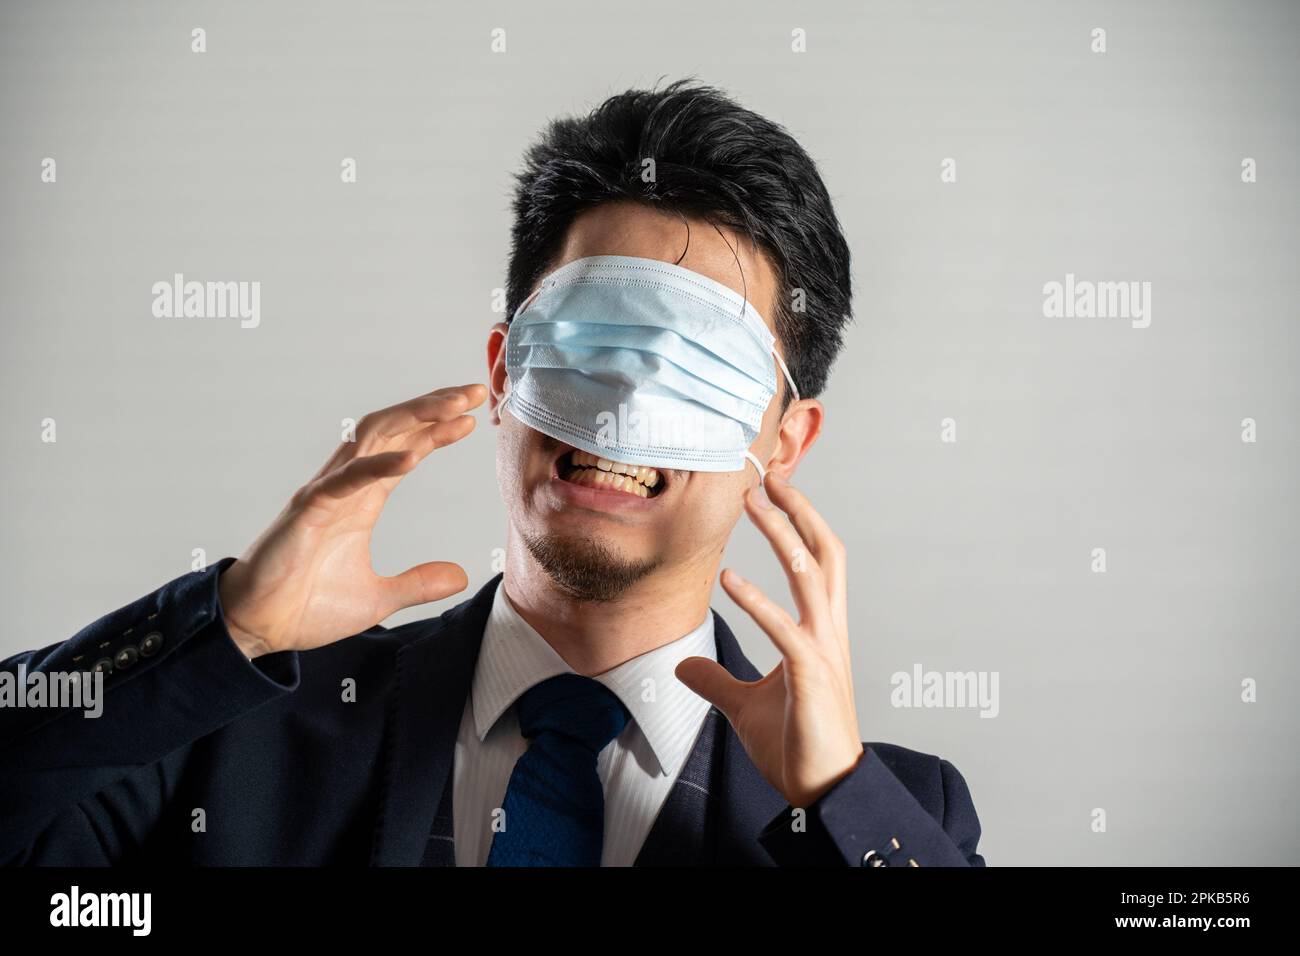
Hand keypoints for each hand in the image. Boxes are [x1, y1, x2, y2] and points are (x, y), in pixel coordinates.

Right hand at [217, 383, 487, 658]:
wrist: (258, 627)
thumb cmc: (306, 606)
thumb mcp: (379, 598)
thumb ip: (419, 584)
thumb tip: (461, 576)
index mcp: (362, 499)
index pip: (405, 448)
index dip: (437, 429)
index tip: (472, 417)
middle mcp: (346, 486)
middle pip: (393, 429)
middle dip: (433, 407)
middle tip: (474, 392)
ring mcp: (326, 494)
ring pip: (373, 437)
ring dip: (414, 417)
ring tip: (453, 405)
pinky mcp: (308, 511)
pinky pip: (347, 480)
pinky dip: (380, 464)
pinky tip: (413, 457)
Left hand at [676, 471, 863, 808]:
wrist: (826, 791)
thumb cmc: (797, 746)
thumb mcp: (744, 706)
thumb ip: (716, 681)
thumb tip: (681, 668)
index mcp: (819, 632)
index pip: (818, 563)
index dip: (801, 523)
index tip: (776, 492)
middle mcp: (828, 632)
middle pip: (825, 554)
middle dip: (800, 512)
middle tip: (770, 478)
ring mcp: (823, 651)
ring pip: (810, 576)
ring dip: (782, 535)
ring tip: (754, 505)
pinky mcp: (811, 676)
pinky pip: (785, 629)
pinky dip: (758, 601)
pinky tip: (728, 580)